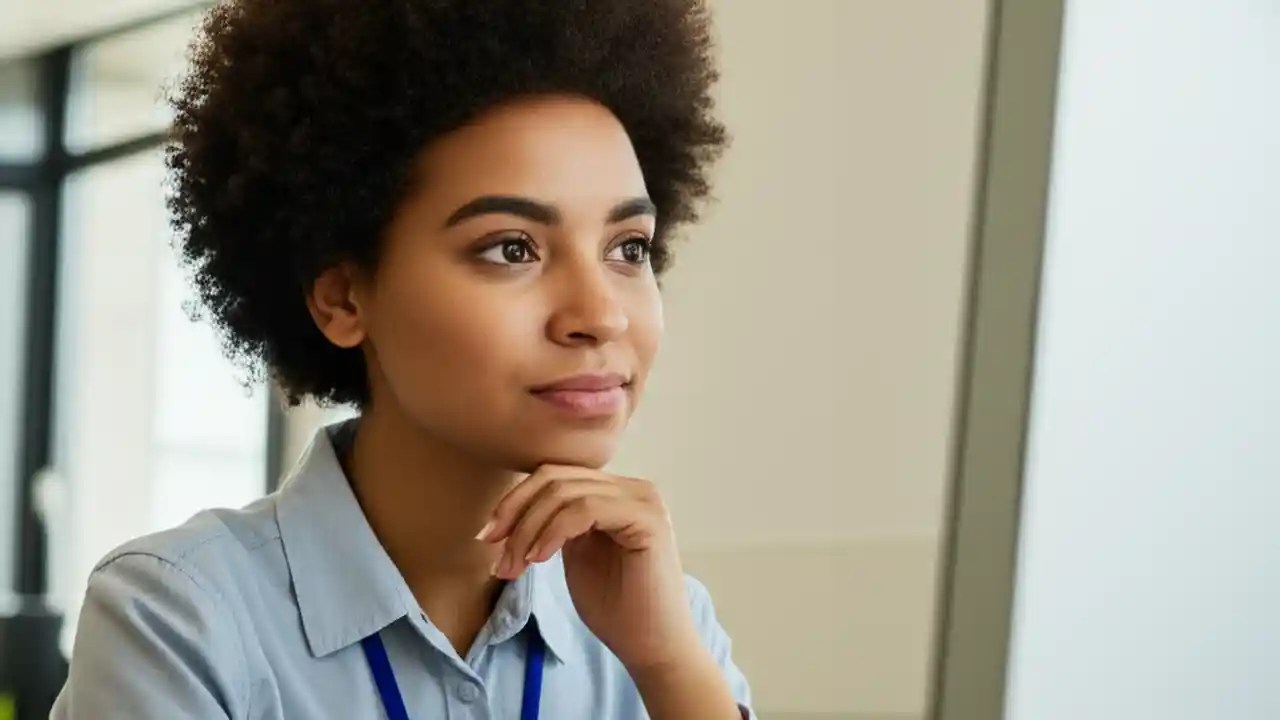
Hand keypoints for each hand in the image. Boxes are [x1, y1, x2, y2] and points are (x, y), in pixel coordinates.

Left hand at [475, 465, 703, 672]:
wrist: (652, 647)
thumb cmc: (616, 609)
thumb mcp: (576, 555)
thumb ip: (557, 525)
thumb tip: (512, 511)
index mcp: (615, 493)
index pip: (556, 476)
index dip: (515, 501)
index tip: (488, 536)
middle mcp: (632, 488)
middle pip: (556, 477)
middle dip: (515, 513)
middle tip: (493, 550)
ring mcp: (642, 500)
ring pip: (566, 492)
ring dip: (528, 529)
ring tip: (514, 566)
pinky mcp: (647, 518)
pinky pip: (586, 509)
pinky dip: (553, 531)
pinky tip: (539, 558)